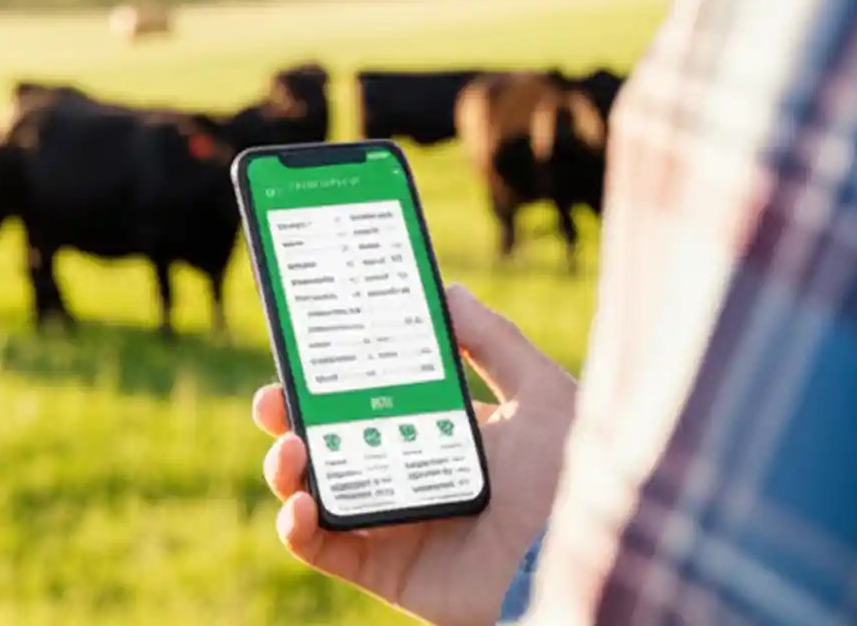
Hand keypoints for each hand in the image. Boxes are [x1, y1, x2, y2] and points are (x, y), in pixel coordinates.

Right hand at [253, 284, 576, 625]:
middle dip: (291, 411)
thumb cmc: (571, 480)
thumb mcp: (543, 393)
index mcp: (440, 426)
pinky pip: (322, 547)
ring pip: (314, 486)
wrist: (582, 563)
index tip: (304, 338)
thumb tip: (448, 289)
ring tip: (291, 446)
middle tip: (274, 394)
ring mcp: (393, 519)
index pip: (372, 389)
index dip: (333, 368)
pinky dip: (296, 527)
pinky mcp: (384, 567)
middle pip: (329, 435)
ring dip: (285, 464)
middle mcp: (409, 469)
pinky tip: (301, 504)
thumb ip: (495, 341)